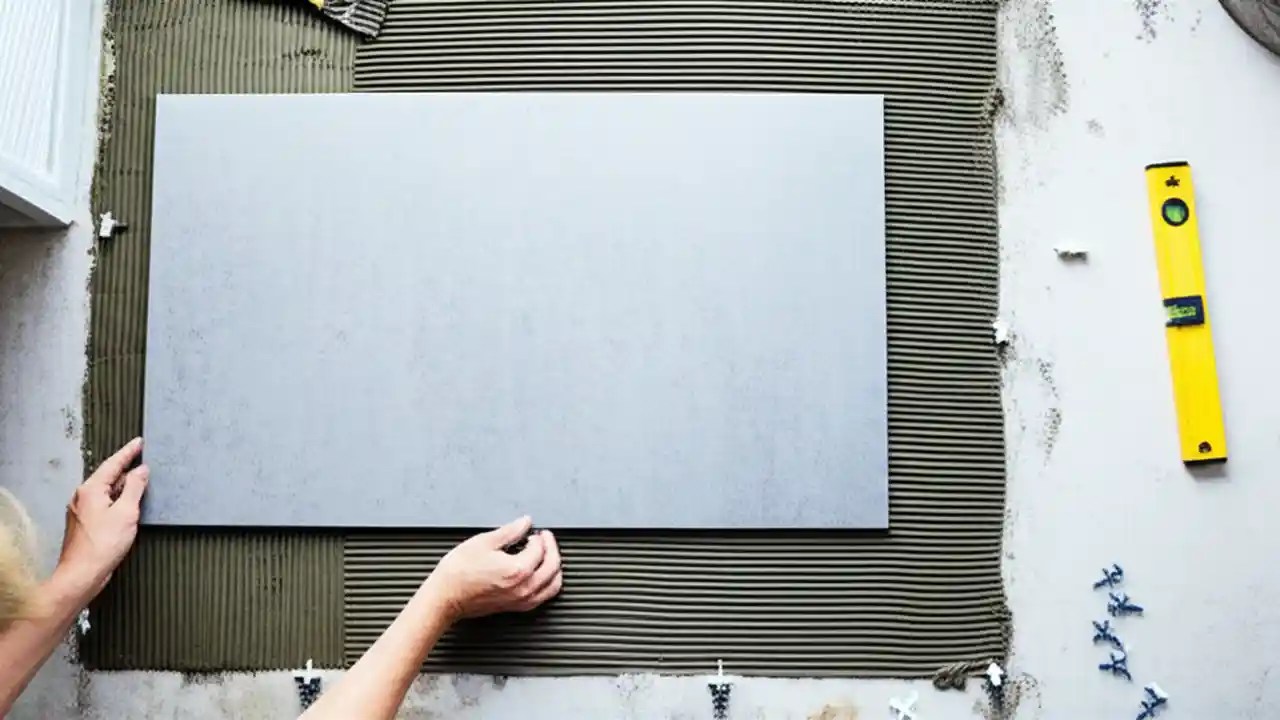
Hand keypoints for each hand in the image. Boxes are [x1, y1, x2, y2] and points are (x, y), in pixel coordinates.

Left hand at [56, 438, 148, 597]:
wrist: (82, 573)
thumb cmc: (100, 546)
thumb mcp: (126, 512)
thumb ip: (134, 488)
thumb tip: (140, 472)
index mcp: (90, 490)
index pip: (112, 463)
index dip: (128, 452)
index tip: (138, 443)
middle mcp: (82, 497)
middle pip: (108, 476)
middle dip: (126, 468)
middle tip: (142, 459)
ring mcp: (82, 511)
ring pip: (106, 491)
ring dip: (123, 486)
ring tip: (140, 482)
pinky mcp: (85, 524)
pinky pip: (103, 504)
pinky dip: (117, 500)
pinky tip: (128, 506)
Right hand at [423, 516, 562, 622]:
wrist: (445, 597)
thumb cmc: (459, 573)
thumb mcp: (484, 542)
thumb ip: (510, 530)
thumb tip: (524, 522)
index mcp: (518, 570)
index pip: (540, 549)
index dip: (539, 537)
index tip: (533, 532)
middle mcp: (524, 588)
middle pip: (553, 566)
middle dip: (551, 548)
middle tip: (544, 538)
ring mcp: (522, 600)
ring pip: (553, 585)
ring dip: (554, 567)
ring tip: (546, 555)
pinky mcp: (517, 607)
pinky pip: (544, 596)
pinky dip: (548, 583)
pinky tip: (541, 574)